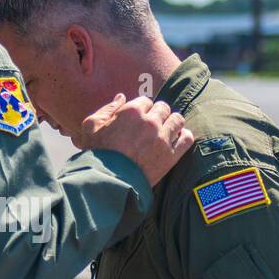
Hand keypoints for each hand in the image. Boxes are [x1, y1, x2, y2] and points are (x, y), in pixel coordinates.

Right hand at [75, 94, 193, 186]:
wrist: (108, 182)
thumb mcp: (91, 126)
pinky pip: (187, 139)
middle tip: (151, 126)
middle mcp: (150, 122)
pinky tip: (177, 139)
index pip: (146, 101)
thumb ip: (107, 108)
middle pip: (163, 108)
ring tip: (166, 131)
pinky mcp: (171, 155)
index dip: (142, 109)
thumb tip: (121, 97)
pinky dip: (184, 136)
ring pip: (178, 120)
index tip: (138, 119)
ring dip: (172, 123)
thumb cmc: (97, 153)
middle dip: (158, 114)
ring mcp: (162, 138)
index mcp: (132, 111)